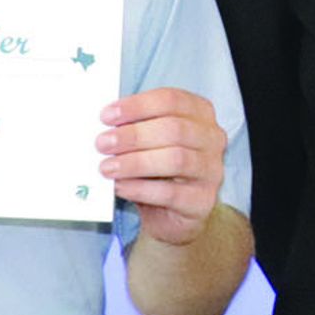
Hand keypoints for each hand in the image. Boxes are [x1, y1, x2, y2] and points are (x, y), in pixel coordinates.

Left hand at [97, 87, 226, 246]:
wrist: (171, 214)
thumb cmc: (156, 170)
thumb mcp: (148, 143)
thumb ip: (132, 129)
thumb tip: (104, 126)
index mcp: (200, 113)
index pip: (172, 100)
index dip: (138, 106)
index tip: (107, 116)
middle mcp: (212, 139)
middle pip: (175, 129)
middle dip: (134, 135)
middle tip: (102, 143)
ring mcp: (212, 170)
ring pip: (176, 159)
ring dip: (136, 162)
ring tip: (107, 167)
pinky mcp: (203, 200)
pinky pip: (171, 193)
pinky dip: (140, 188)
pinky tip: (120, 187)